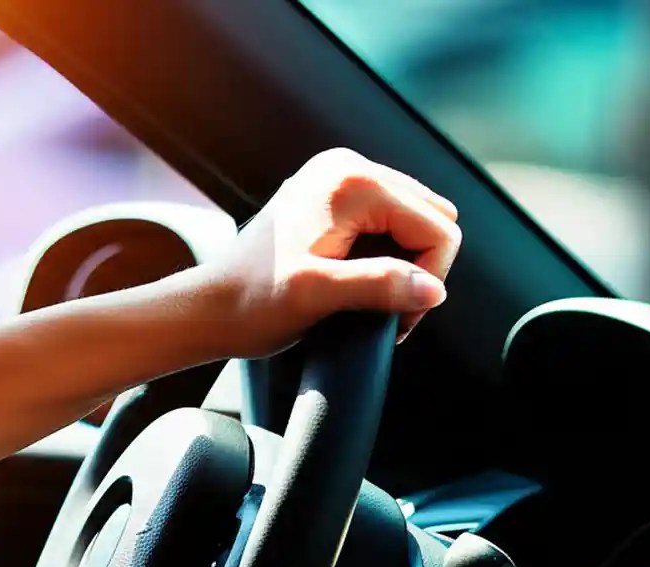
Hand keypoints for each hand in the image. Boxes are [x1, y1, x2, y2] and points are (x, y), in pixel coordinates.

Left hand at [204, 148, 460, 357]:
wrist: (212, 306)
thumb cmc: (253, 301)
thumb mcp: (317, 295)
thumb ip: (378, 286)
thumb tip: (432, 289)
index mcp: (351, 182)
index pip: (437, 227)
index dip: (429, 278)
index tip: (398, 316)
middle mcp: (348, 167)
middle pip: (432, 216)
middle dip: (420, 268)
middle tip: (387, 309)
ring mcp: (338, 177)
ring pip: (414, 219)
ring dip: (404, 263)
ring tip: (372, 298)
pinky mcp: (332, 195)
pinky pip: (388, 220)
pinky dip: (386, 254)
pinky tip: (361, 280)